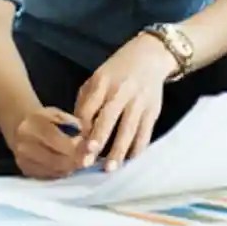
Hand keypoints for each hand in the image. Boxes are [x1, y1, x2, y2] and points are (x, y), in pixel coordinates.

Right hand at [7, 106, 89, 179]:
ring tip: (81, 161)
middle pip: (57, 160)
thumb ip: (75, 125)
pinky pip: (49, 176)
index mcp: (34, 125)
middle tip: (90, 159)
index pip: (59, 140)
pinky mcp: (26, 170)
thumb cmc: (44, 119)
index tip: (93, 148)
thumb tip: (90, 141)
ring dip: (71, 167)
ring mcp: (23, 160)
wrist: (20, 127)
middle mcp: (25, 144)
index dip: (78, 147)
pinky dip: (62, 172)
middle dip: (77, 161)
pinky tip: (68, 165)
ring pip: (55, 170)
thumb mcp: (59, 114)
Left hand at [75, 33, 178, 170]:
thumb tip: (75, 132)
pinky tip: (129, 161)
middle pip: (108, 118)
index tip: (73, 145)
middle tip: (87, 161)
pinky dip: (137, 148)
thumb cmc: (117, 71)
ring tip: (109, 169)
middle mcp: (121, 91)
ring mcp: (139, 101)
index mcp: (102, 81)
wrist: (150, 56)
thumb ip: (85, 102)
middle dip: (97, 140)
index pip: (89, 107)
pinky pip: (145, 133)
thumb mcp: (97, 78)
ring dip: (118, 150)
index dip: (81, 127)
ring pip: (128, 129)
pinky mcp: (153, 110)